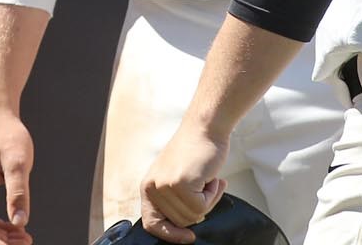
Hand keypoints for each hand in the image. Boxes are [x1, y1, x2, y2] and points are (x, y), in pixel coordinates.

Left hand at [137, 123, 228, 243]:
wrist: (204, 129)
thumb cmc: (195, 152)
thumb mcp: (174, 178)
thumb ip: (173, 201)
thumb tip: (182, 229)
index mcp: (148, 187)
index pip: (151, 224)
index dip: (170, 235)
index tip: (188, 237)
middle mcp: (152, 187)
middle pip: (179, 222)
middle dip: (198, 209)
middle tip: (205, 188)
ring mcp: (165, 185)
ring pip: (193, 216)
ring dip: (208, 199)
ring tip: (206, 179)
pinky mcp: (180, 183)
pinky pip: (202, 206)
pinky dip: (213, 194)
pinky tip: (211, 177)